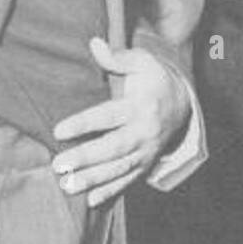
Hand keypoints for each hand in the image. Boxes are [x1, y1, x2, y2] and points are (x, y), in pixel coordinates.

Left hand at [51, 37, 190, 207]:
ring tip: (67, 186)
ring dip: (93, 179)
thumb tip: (93, 43)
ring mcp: (147, 150)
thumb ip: (118, 57)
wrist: (184, 103)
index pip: (108, 115)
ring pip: (119, 168)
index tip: (58, 130)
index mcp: (140, 105)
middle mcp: (145, 130)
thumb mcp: (143, 62)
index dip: (83, 123)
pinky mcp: (146, 163)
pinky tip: (91, 200)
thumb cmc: (156, 79)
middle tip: (59, 165)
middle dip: (86, 157)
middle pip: (113, 147)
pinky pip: (129, 180)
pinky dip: (111, 191)